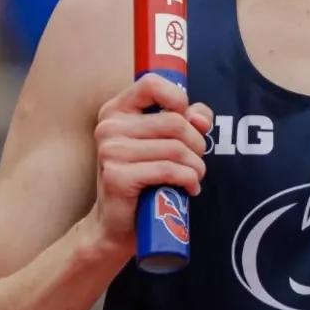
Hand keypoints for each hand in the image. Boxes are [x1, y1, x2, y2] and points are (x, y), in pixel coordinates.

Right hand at [88, 74, 213, 252]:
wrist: (116, 225)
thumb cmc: (144, 180)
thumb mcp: (164, 142)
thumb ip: (186, 119)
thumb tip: (200, 118)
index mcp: (116, 111)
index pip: (151, 83)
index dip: (178, 99)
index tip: (188, 121)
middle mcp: (109, 127)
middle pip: (175, 122)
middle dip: (196, 144)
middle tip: (195, 162)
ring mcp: (111, 151)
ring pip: (176, 148)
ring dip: (195, 166)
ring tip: (193, 177)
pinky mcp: (118, 176)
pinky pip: (169, 170)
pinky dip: (188, 180)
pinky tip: (188, 189)